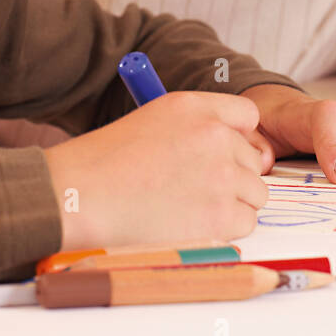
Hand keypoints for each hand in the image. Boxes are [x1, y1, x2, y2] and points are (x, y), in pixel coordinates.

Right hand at [43, 91, 267, 248]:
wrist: (80, 196)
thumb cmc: (104, 164)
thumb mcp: (152, 121)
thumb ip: (196, 127)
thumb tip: (234, 151)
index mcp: (195, 107)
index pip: (247, 115)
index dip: (239, 138)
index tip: (227, 155)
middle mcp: (215, 135)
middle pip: (253, 160)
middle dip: (232, 176)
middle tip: (195, 190)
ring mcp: (221, 174)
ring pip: (254, 193)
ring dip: (232, 203)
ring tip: (191, 208)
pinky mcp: (220, 214)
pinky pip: (246, 221)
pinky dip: (226, 228)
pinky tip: (193, 224)